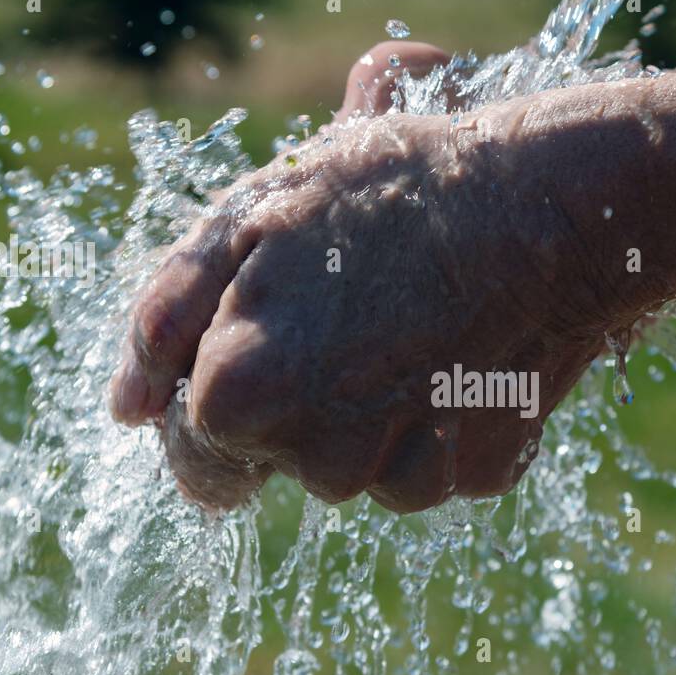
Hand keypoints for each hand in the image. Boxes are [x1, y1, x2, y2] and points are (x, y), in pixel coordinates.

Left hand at [109, 54, 613, 512]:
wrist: (549, 208)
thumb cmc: (393, 196)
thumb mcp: (252, 216)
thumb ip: (165, 314)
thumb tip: (127, 410)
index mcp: (242, 396)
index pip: (191, 446)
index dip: (218, 385)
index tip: (270, 327)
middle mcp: (319, 460)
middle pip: (279, 457)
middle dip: (298, 397)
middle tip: (353, 311)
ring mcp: (407, 478)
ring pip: (356, 466)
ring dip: (368, 412)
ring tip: (410, 327)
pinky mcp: (477, 478)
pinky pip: (428, 466)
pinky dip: (434, 423)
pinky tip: (458, 353)